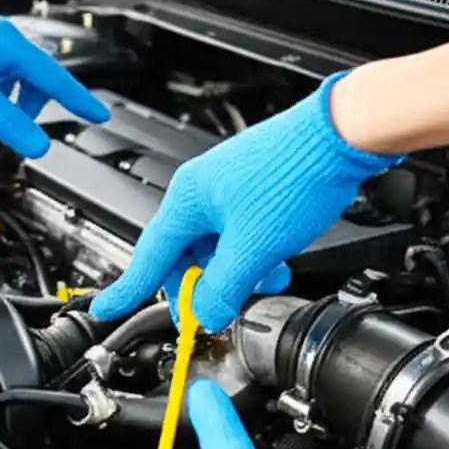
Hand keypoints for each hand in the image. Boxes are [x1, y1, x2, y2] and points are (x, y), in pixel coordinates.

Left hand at [0, 1, 109, 156]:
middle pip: (35, 82)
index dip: (79, 100)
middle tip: (21, 131)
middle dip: (31, 109)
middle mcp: (1, 41)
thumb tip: (38, 145)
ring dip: (8, 105)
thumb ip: (11, 125)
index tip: (97, 114)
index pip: (56, 78)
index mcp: (9, 45)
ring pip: (13, 84)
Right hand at [90, 73, 400, 329]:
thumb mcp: (254, 247)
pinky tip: (273, 265)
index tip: (107, 307)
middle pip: (184, 255)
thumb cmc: (296, 173)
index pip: (149, 256)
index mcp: (188, 200)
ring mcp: (227, 189)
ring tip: (260, 284)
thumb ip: (224, 287)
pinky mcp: (253, 191)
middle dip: (200, 286)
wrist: (341, 135)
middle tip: (212, 313)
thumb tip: (205, 313)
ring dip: (233, 273)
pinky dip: (251, 256)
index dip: (128, 288)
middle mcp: (201, 192)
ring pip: (215, 247)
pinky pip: (239, 235)